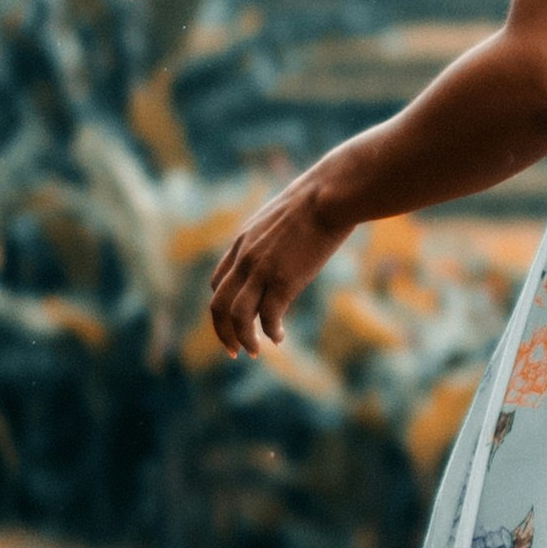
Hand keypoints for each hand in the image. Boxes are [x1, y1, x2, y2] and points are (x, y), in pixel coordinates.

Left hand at [207, 165, 351, 356]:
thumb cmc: (316, 199)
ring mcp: (261, 270)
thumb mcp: (283, 215)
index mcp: (242, 241)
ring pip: (237, 317)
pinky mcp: (283, 281)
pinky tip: (279, 338)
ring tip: (254, 351)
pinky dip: (270, 333)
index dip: (223, 306)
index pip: (218, 282)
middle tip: (233, 350)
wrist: (328, 195)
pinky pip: (268, 318)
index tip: (234, 321)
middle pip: (218, 304)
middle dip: (222, 332)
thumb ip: (275, 234)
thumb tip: (288, 240)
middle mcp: (244, 258)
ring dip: (243, 339)